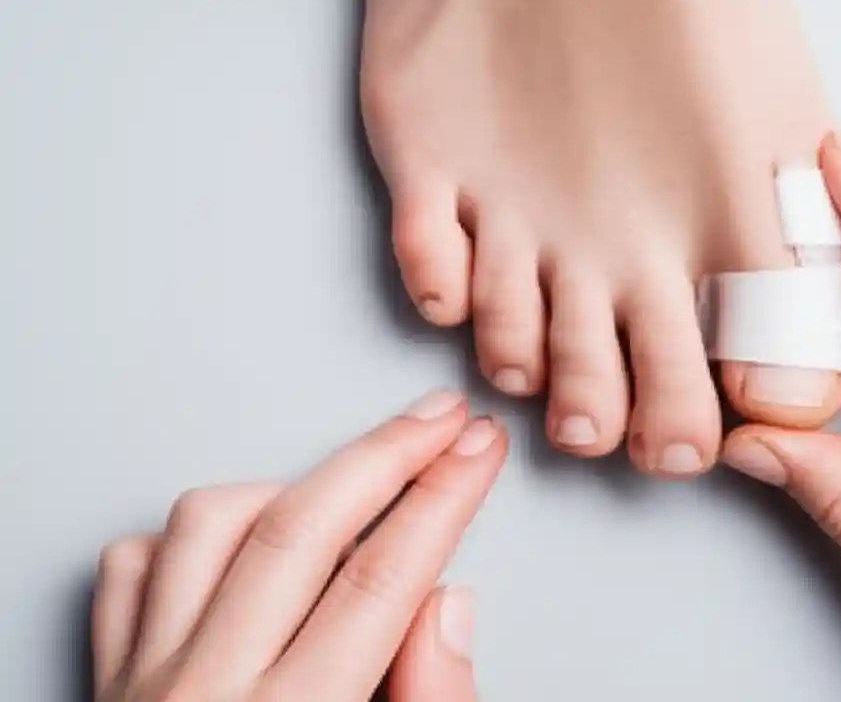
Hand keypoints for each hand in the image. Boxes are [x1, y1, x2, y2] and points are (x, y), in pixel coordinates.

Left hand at [92, 391, 504, 701]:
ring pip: (208, 526)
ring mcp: (146, 688)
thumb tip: (445, 607)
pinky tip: (243, 538)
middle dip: (386, 454)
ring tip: (353, 479)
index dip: (444, 499)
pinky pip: (133, 573)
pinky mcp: (108, 688)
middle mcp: (206, 697)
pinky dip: (190, 537)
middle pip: (304, 527)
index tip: (479, 452)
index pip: (385, 576)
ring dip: (292, 484)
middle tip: (442, 419)